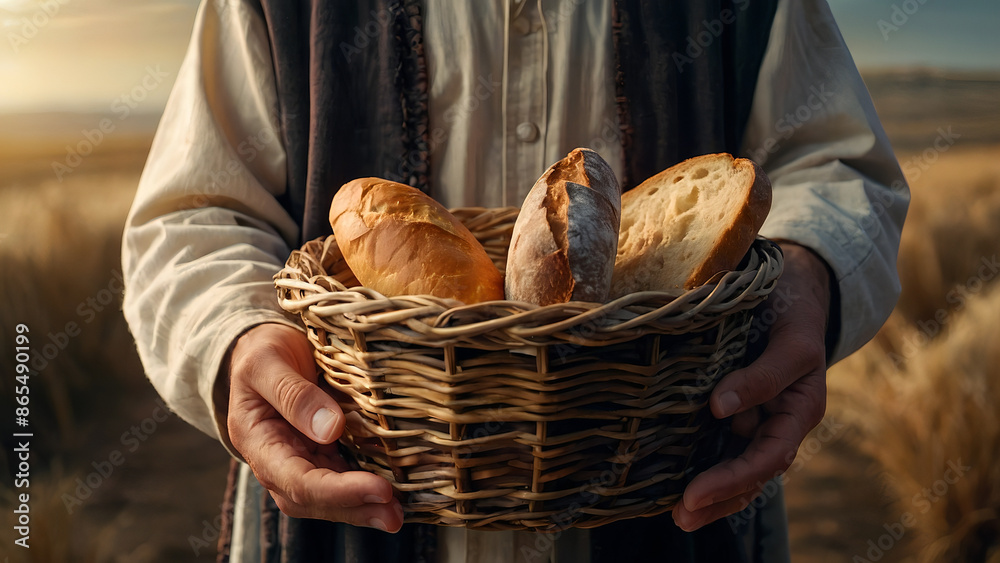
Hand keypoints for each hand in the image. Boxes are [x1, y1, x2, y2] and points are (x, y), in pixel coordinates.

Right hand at [225, 323, 403, 531]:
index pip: (297, 481)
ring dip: (363, 506)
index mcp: (258, 443)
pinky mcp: (322, 452)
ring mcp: (301, 459)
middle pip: (314, 498)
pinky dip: (367, 486)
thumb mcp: (267, 361)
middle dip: (355, 508)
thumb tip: (330, 428)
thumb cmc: (261, 352)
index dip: (339, 491)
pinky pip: (344, 475)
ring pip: (330, 496)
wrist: (262, 348)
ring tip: (398, 512)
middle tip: (395, 515)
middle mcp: (277, 461)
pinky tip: (395, 490)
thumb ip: (293, 395)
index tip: (379, 488)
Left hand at [672, 243, 831, 530]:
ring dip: (709, 493)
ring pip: (733, 464)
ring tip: (676, 515)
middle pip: (749, 473)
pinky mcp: (732, 405)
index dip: (732, 480)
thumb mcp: (791, 341)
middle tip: (681, 516)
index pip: (767, 458)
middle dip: (718, 499)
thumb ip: (763, 376)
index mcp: (798, 412)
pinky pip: (717, 441)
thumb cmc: (795, 310)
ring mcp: (754, 416)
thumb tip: (719, 408)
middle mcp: (775, 422)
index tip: (695, 492)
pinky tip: (671, 478)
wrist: (790, 283)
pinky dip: (698, 462)